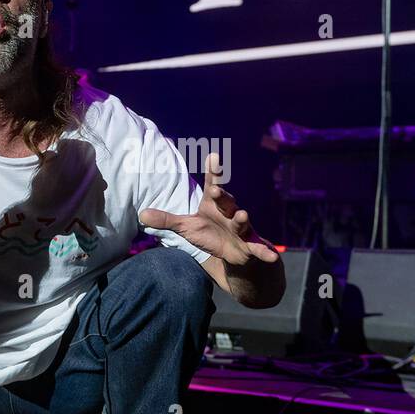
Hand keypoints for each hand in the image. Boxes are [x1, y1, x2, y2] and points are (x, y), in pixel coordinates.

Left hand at [139, 152, 280, 266]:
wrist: (236, 254)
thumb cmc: (211, 234)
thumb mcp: (187, 228)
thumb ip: (167, 220)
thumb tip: (141, 214)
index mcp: (214, 205)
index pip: (214, 185)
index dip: (214, 172)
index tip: (213, 156)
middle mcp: (230, 213)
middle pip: (226, 201)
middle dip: (222, 195)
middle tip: (215, 190)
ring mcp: (242, 230)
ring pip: (242, 222)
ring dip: (242, 218)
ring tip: (243, 214)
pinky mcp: (251, 247)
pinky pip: (259, 249)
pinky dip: (265, 253)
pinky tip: (272, 256)